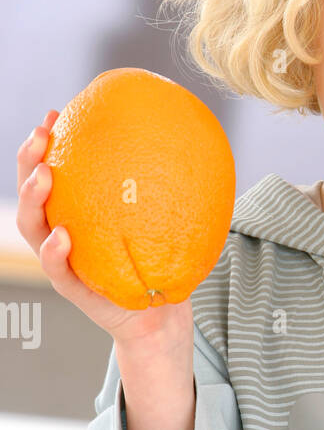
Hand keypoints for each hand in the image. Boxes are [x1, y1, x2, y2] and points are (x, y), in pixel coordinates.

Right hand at [16, 110, 192, 347]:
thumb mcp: (160, 223)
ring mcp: (62, 261)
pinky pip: (57, 269)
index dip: (45, 143)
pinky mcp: (72, 289)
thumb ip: (162, 189)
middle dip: (29, 160)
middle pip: (32, 193)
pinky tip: (62, 235)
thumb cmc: (158, 264)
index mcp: (75, 213)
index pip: (51, 171)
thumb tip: (189, 139)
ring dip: (32, 199)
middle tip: (42, 135)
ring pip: (32, 227)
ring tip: (44, 176)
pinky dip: (54, 252)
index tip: (54, 112)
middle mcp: (59, 232)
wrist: (158, 316)